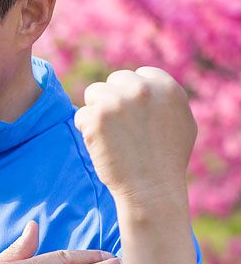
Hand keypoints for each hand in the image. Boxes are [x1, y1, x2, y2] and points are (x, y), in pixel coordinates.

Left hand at [74, 67, 195, 207]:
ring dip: (97, 112)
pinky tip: (102, 146)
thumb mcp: (183, 123)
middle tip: (120, 128)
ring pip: (93, 93)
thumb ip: (166, 100)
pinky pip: (80, 115)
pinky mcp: (96, 117)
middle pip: (114, 80)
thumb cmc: (168, 161)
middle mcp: (142, 89)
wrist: (151, 188)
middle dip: (113, 100)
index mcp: (167, 87)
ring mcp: (117, 101)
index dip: (133, 95)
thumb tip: (150, 85)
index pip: (140, 75)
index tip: (134, 116)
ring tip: (111, 136)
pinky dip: (86, 130)